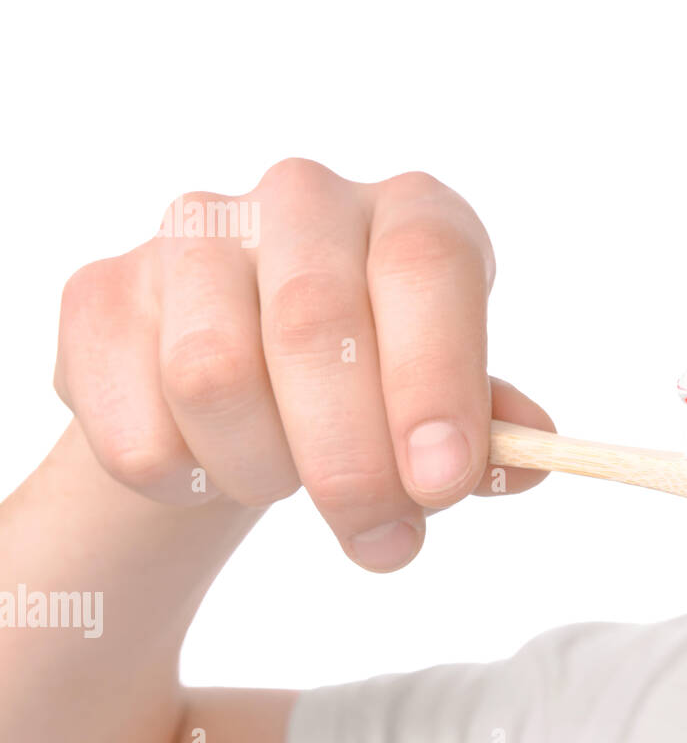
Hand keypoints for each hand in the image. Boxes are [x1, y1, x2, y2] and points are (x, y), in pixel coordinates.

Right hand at [54, 158, 552, 570]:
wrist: (250, 379)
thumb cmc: (375, 385)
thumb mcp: (446, 399)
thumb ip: (486, 430)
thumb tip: (527, 460)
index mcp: (412, 212)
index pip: (425, 269)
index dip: (435, 381)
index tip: (442, 484)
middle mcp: (304, 199)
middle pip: (314, 327)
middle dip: (353, 465)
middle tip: (384, 543)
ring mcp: (192, 235)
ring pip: (213, 375)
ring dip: (264, 470)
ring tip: (289, 484)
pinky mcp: (102, 292)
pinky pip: (132, 421)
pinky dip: (182, 479)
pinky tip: (214, 467)